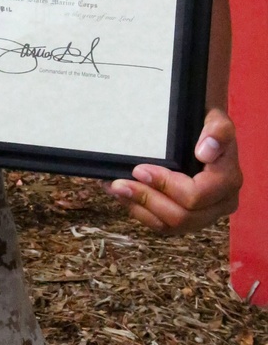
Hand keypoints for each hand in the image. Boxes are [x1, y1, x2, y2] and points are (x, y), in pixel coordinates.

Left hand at [106, 107, 241, 234]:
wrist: (207, 134)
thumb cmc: (208, 124)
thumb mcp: (215, 118)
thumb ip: (217, 131)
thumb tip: (205, 152)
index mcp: (228, 182)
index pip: (195, 195)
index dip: (164, 185)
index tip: (139, 170)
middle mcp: (221, 204)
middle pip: (182, 217)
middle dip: (147, 200)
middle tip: (118, 184)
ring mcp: (206, 215)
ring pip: (171, 226)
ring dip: (140, 209)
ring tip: (116, 190)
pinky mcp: (191, 219)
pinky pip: (165, 226)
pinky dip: (142, 214)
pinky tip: (126, 198)